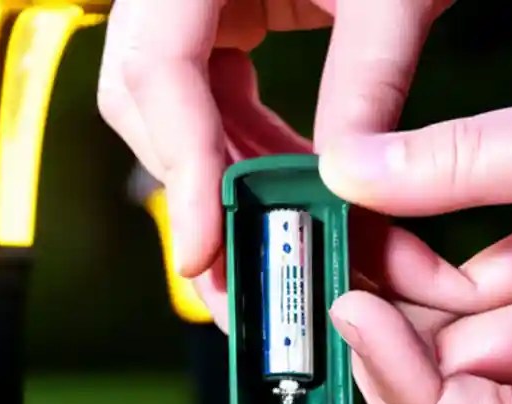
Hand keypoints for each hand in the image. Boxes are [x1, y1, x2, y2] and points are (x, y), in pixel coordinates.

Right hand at [98, 0, 449, 315]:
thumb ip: (370, 78)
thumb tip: (349, 185)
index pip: (158, 71)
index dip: (180, 168)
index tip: (201, 252)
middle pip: (142, 98)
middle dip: (190, 187)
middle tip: (229, 270)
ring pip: (165, 106)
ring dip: (217, 175)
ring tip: (267, 236)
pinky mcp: (210, 13)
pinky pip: (203, 91)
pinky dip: (239, 143)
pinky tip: (284, 178)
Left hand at [321, 53, 511, 403]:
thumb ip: (484, 159)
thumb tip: (358, 169)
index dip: (419, 391)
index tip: (356, 319)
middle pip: (471, 388)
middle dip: (392, 348)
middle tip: (326, 286)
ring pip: (472, 332)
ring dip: (406, 296)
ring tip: (349, 237)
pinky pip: (494, 277)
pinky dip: (440, 254)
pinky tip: (398, 211)